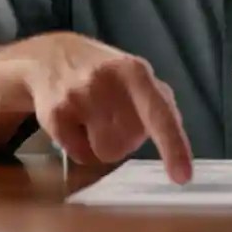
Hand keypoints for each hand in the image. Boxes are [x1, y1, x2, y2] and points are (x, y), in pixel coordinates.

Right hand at [16, 33, 193, 183]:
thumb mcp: (135, 75)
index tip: (183, 176)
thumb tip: (173, 143)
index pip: (159, 114)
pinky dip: (78, 145)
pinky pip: (79, 155)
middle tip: (110, 114)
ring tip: (91, 119)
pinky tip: (73, 121)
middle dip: (123, 137)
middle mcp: (106, 81)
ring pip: (104, 154)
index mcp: (135, 72)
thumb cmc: (104, 73)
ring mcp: (77, 97)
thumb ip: (157, 104)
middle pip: (128, 144)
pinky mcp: (54, 114)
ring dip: (101, 144)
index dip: (173, 146)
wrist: (49, 55)